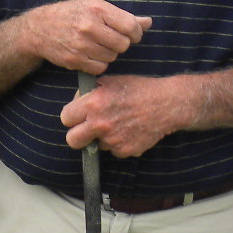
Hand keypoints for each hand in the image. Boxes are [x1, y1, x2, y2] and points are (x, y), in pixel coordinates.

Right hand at [20, 0, 151, 74]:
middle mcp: (89, 26)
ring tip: (98, 45)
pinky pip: (100, 67)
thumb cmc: (72, 14)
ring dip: (109, 53)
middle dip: (121, 43)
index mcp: (97, 9)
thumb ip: (123, 16)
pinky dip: (99, 63)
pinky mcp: (74, 60)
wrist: (40, 28)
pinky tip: (90, 54)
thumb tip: (148, 22)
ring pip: (112, 57)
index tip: (131, 33)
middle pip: (123, 44)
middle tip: (111, 39)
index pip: (131, 26)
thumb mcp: (96, 6)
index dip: (136, 33)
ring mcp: (81, 45)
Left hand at [61, 73, 187, 157]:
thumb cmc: (139, 89)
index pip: (66, 118)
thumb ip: (90, 93)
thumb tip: (77, 101)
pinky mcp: (124, 150)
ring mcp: (112, 140)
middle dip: (77, 135)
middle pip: (72, 140)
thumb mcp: (111, 81)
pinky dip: (118, 143)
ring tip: (118, 124)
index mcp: (93, 104)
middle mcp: (100, 124)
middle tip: (87, 129)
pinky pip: (113, 150)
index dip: (71, 117)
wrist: (166, 104)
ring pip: (95, 145)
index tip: (77, 117)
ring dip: (102, 138)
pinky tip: (128, 130)